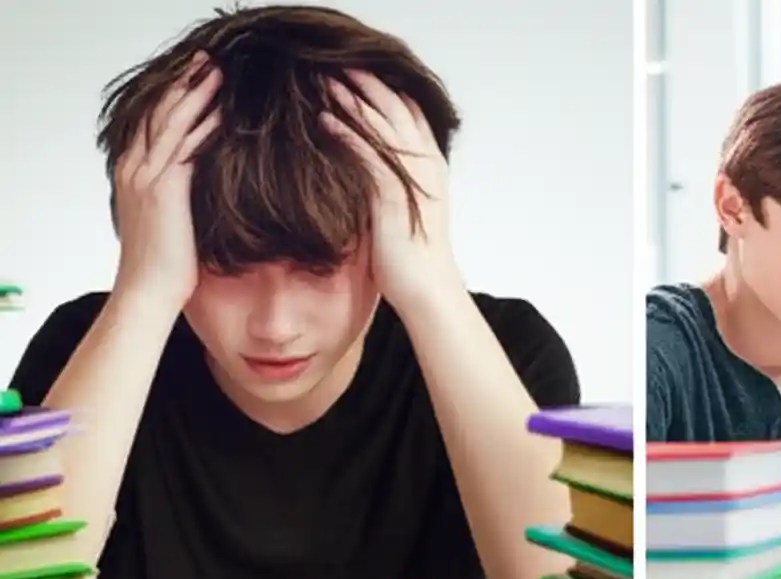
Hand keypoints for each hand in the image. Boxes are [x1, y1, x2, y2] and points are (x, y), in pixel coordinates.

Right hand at [111, 52, 221, 311]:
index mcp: (132, 172)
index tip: (195, 77)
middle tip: (209, 64)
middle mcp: (135, 168)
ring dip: (197, 96)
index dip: (172, 96)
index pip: (151, 122)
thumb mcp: (167, 218)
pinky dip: (205, 126)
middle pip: (159, 113)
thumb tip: (200, 183)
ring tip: (219, 76)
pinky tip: (224, 113)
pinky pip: (186, 147)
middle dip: (184, 85)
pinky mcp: (165, 189)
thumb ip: (176, 194)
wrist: (149, 291)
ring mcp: (147, 177)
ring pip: (172, 123)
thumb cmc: (164, 263)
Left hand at [320, 70, 453, 308]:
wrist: (428, 288)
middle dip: (367, 81)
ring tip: (326, 79)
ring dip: (352, 98)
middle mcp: (425, 164)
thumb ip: (391, 184)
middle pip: (397, 107)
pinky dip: (346, 133)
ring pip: (382, 123)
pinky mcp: (393, 194)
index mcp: (430, 166)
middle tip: (337, 63)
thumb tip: (366, 172)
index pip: (411, 113)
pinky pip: (368, 152)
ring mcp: (411, 177)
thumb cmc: (414, 258)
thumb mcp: (405, 211)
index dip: (387, 89)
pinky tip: (324, 119)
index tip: (359, 72)